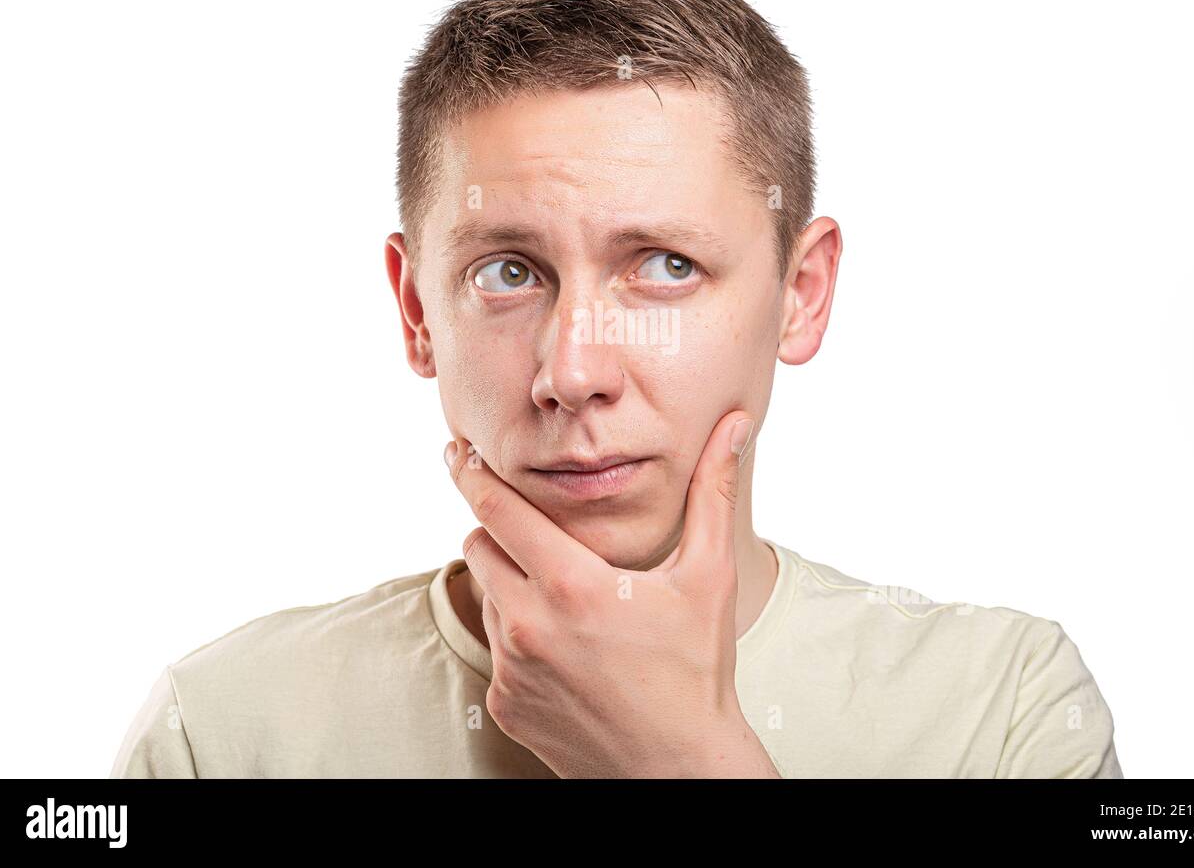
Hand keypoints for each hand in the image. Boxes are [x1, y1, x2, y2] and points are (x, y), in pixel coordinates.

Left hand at [442, 410, 777, 777]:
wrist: (678, 768)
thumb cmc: (696, 670)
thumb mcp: (708, 576)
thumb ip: (713, 491)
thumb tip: (733, 425)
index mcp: (571, 584)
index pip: (497, 509)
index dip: (474, 474)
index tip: (461, 453)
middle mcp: (528, 624)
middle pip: (479, 546)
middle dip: (500, 530)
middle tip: (538, 534)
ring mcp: (511, 668)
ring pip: (486, 596)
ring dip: (511, 584)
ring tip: (567, 600)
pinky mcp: (505, 704)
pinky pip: (495, 648)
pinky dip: (518, 637)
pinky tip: (566, 648)